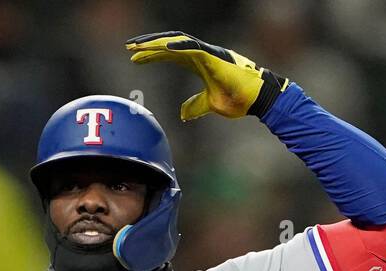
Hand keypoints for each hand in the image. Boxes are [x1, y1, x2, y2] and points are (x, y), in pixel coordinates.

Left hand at [126, 31, 288, 121]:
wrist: (257, 100)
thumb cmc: (238, 99)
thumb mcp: (209, 104)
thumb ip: (196, 105)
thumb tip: (183, 113)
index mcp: (199, 63)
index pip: (170, 55)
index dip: (152, 56)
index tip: (134, 59)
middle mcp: (200, 54)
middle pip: (169, 45)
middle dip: (148, 46)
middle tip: (128, 47)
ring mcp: (207, 53)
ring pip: (177, 42)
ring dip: (157, 43)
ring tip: (138, 46)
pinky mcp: (214, 56)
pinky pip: (193, 47)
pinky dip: (178, 46)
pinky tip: (163, 47)